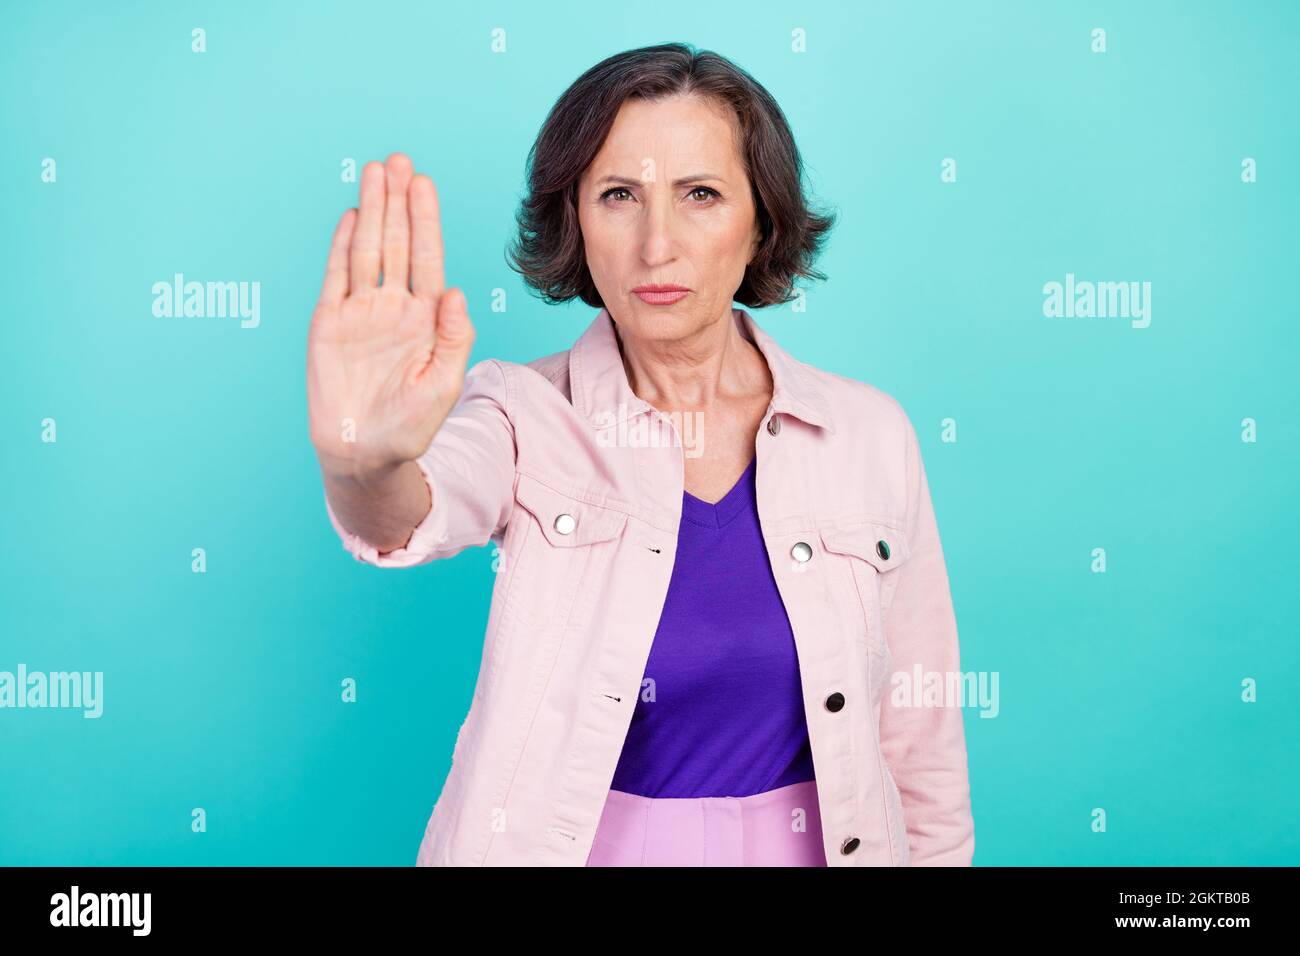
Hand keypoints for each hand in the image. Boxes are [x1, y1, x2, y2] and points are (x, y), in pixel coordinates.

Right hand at [307, 152, 475, 478]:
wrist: (364, 452)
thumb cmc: (409, 426)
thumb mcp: (443, 385)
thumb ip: (453, 339)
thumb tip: (456, 293)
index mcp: (426, 319)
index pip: (428, 258)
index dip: (425, 220)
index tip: (424, 184)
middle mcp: (394, 307)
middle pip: (398, 243)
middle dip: (399, 201)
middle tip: (399, 161)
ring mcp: (361, 312)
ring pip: (368, 250)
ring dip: (373, 211)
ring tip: (376, 171)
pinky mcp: (330, 323)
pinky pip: (337, 277)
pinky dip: (343, 246)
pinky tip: (353, 216)